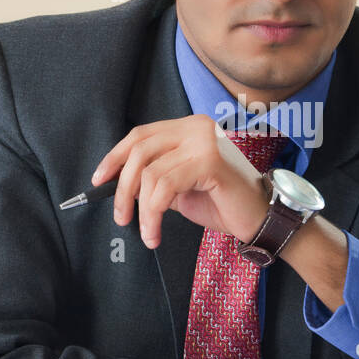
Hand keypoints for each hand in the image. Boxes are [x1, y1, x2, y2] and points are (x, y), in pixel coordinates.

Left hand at [91, 114, 270, 248]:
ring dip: (141, 209)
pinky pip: (165, 187)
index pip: (141, 135)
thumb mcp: (180, 187)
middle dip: (123, 187)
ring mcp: (204, 142)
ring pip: (150, 173)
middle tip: (121, 216)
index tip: (100, 180)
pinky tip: (155, 231)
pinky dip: (153, 213)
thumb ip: (154, 179)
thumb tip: (116, 183)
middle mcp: (196, 127)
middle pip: (140, 150)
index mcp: (189, 127)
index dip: (115, 157)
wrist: (259, 218)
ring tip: (146, 231)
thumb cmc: (222, 203)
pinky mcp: (209, 162)